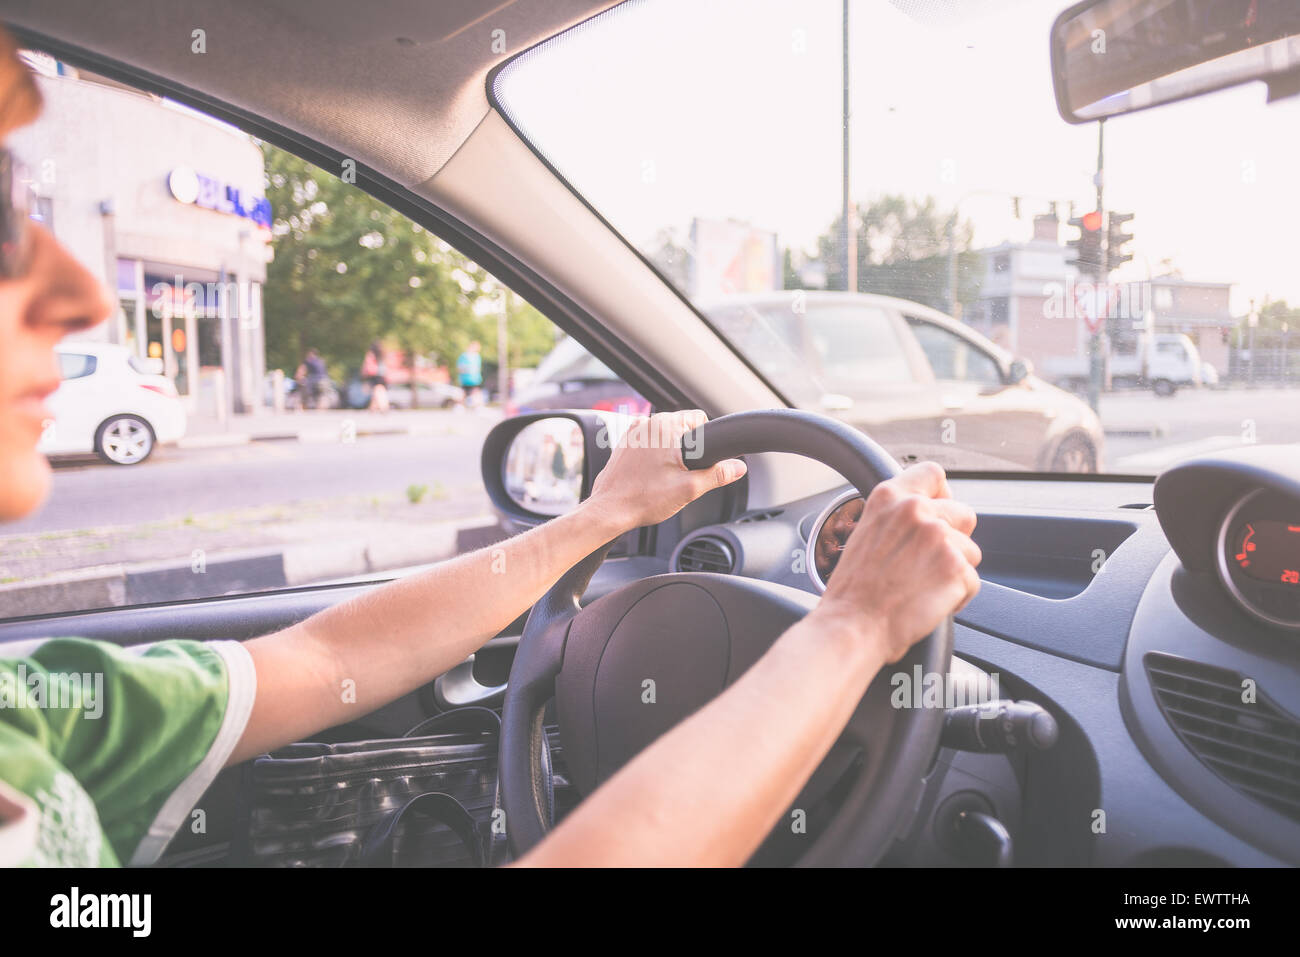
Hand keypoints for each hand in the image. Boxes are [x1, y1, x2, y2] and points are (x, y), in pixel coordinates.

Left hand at [583, 410, 745, 533]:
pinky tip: (651, 475)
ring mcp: (633, 432)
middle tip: (681, 473)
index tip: (700, 460)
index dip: (706, 440)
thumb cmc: (643, 498)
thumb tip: (738, 468)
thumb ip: (718, 475)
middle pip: (682, 426)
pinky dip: (654, 454)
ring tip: (664, 476)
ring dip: (670, 451)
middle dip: (688, 447)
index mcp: (664, 426)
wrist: (610, 510)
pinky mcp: (624, 444)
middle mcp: (647, 423)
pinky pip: (649, 442)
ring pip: (665, 435)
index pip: (699, 418)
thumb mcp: (689, 488)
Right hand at [813, 461, 980, 663]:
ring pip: (970, 551)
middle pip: (963, 513)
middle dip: (954, 539)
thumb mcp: (864, 534)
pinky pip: (972, 581)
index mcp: (889, 497)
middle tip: (927, 564)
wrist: (851, 627)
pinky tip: (929, 603)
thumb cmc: (852, 592)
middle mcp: (915, 510)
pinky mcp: (956, 567)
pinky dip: (957, 597)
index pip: (933, 474)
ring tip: (922, 587)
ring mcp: (938, 537)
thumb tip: (925, 515)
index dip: (941, 495)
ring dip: (954, 570)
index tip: (937, 513)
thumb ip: (895, 517)